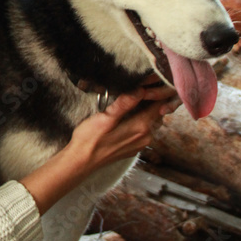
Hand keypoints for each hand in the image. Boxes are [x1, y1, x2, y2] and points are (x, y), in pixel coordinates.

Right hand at [18, 84, 178, 214]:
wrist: (82, 161)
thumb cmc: (90, 138)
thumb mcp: (105, 118)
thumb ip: (124, 104)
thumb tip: (141, 89)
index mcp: (141, 127)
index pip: (159, 105)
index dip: (158, 91)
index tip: (153, 79)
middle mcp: (146, 137)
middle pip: (158, 113)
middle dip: (155, 98)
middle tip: (147, 83)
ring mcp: (141, 144)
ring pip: (152, 121)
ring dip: (149, 109)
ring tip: (139, 95)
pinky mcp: (134, 147)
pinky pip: (146, 130)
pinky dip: (143, 119)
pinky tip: (132, 112)